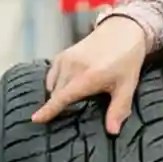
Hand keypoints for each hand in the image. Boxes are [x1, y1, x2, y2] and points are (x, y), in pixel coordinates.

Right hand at [32, 16, 148, 133]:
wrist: (122, 30)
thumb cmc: (127, 59)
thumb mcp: (127, 85)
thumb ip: (118, 109)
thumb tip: (113, 131)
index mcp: (88, 77)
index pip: (62, 97)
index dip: (48, 110)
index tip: (35, 119)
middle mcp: (72, 67)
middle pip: (56, 94)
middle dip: (58, 105)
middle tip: (66, 115)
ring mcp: (66, 59)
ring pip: (53, 84)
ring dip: (57, 94)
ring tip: (67, 102)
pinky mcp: (63, 53)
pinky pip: (52, 73)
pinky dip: (54, 82)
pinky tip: (65, 87)